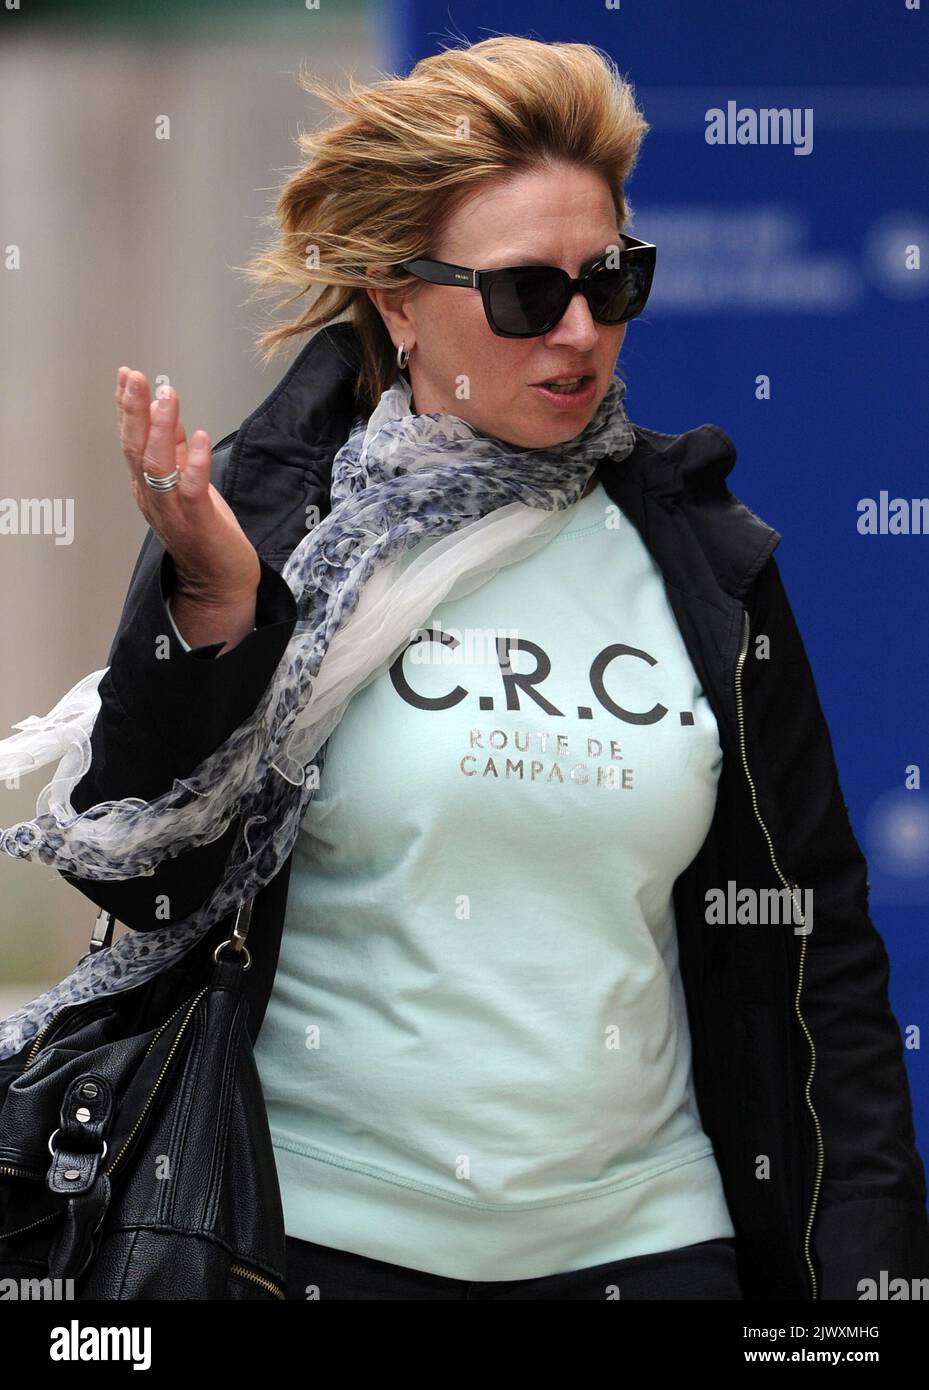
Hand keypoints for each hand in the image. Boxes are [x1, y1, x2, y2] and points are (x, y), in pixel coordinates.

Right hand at [116, 367, 260, 604]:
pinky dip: (194, 462)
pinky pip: (191, 489)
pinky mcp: (197, 522)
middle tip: (136, 378)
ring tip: (167, 398)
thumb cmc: (205, 534)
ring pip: (157, 465)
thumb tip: (168, 413)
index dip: (128, 407)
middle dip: (135, 410)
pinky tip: (198, 437)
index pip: (132, 440)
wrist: (218, 581)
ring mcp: (172, 511)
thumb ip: (177, 450)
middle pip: (136, 448)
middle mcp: (153, 497)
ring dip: (161, 429)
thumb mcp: (186, 482)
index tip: (128, 376)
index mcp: (147, 486)